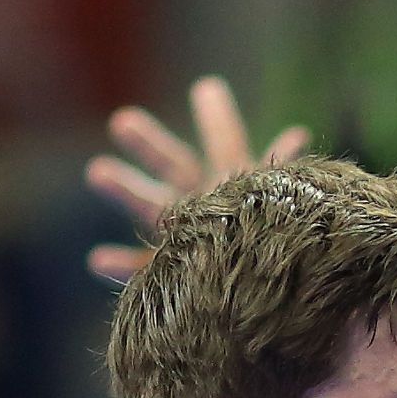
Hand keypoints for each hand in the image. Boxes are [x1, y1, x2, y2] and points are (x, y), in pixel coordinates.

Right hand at [84, 76, 310, 281]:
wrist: (260, 309)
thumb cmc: (277, 253)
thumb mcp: (284, 208)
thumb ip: (282, 173)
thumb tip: (298, 132)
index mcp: (233, 184)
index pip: (224, 142)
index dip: (218, 118)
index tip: (208, 87)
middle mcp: (202, 204)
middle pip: (174, 166)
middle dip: (150, 145)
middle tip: (124, 122)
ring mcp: (181, 240)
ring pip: (150, 209)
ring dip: (125, 189)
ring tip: (99, 171)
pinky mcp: (170, 279)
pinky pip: (141, 271)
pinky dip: (122, 266)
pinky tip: (99, 260)